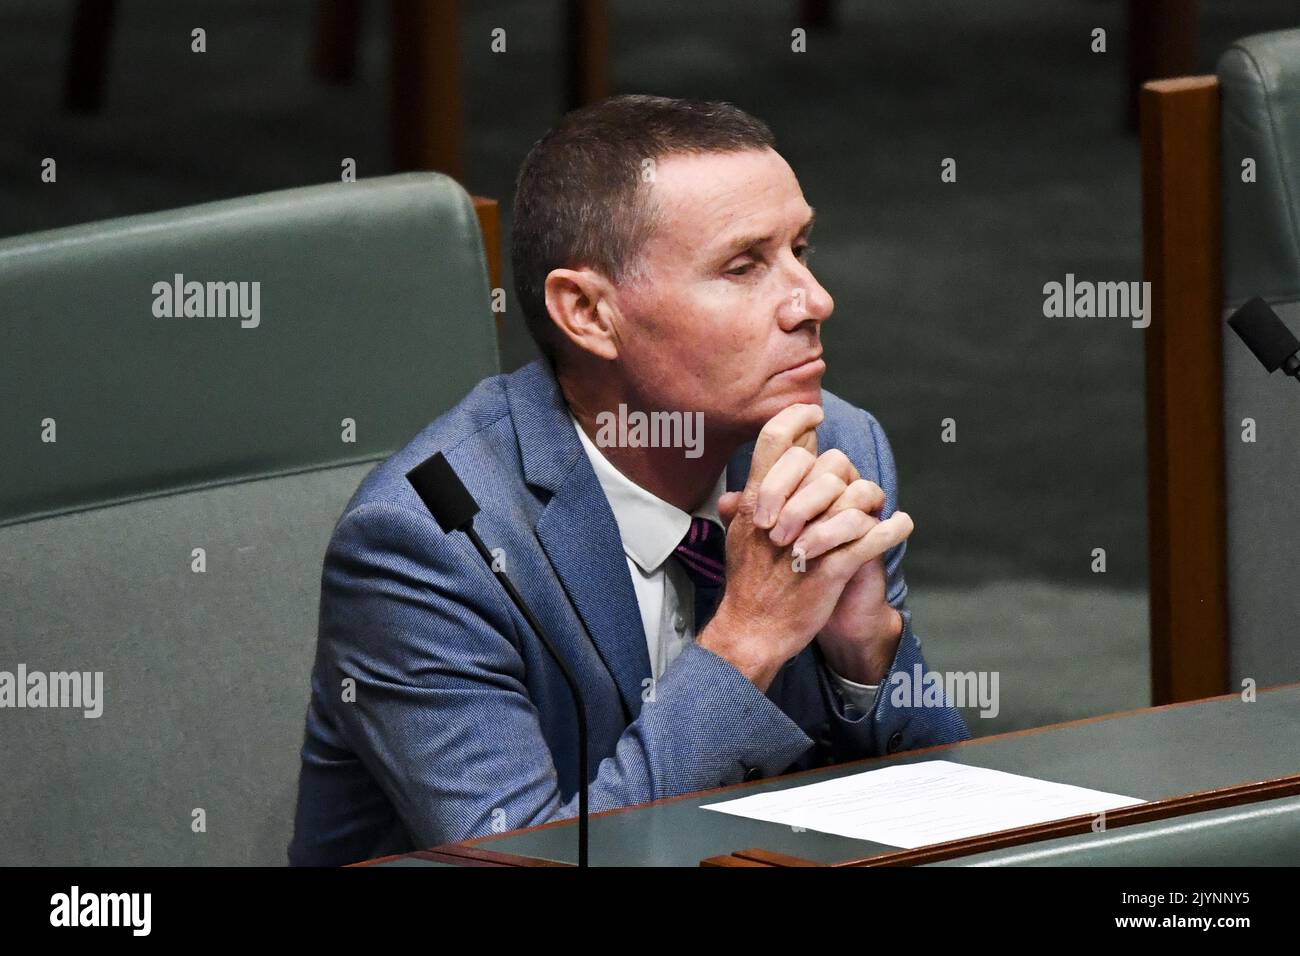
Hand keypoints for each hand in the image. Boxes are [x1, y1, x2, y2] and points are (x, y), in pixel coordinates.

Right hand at [716, 424, 911, 686]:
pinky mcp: (831, 569)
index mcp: (756, 502)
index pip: (773, 440)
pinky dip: (891, 530)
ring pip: (851, 497)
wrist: (752, 631)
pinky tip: (901, 526)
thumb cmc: (748, 585)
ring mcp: (808, 541)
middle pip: (823, 466)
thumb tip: (744, 487)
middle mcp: (780, 515)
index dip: (796, 418)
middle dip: (839, 472)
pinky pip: (870, 539)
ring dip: (866, 503)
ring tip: (875, 511)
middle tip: (844, 485)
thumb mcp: (736, 537)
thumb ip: (745, 508)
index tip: (813, 414)